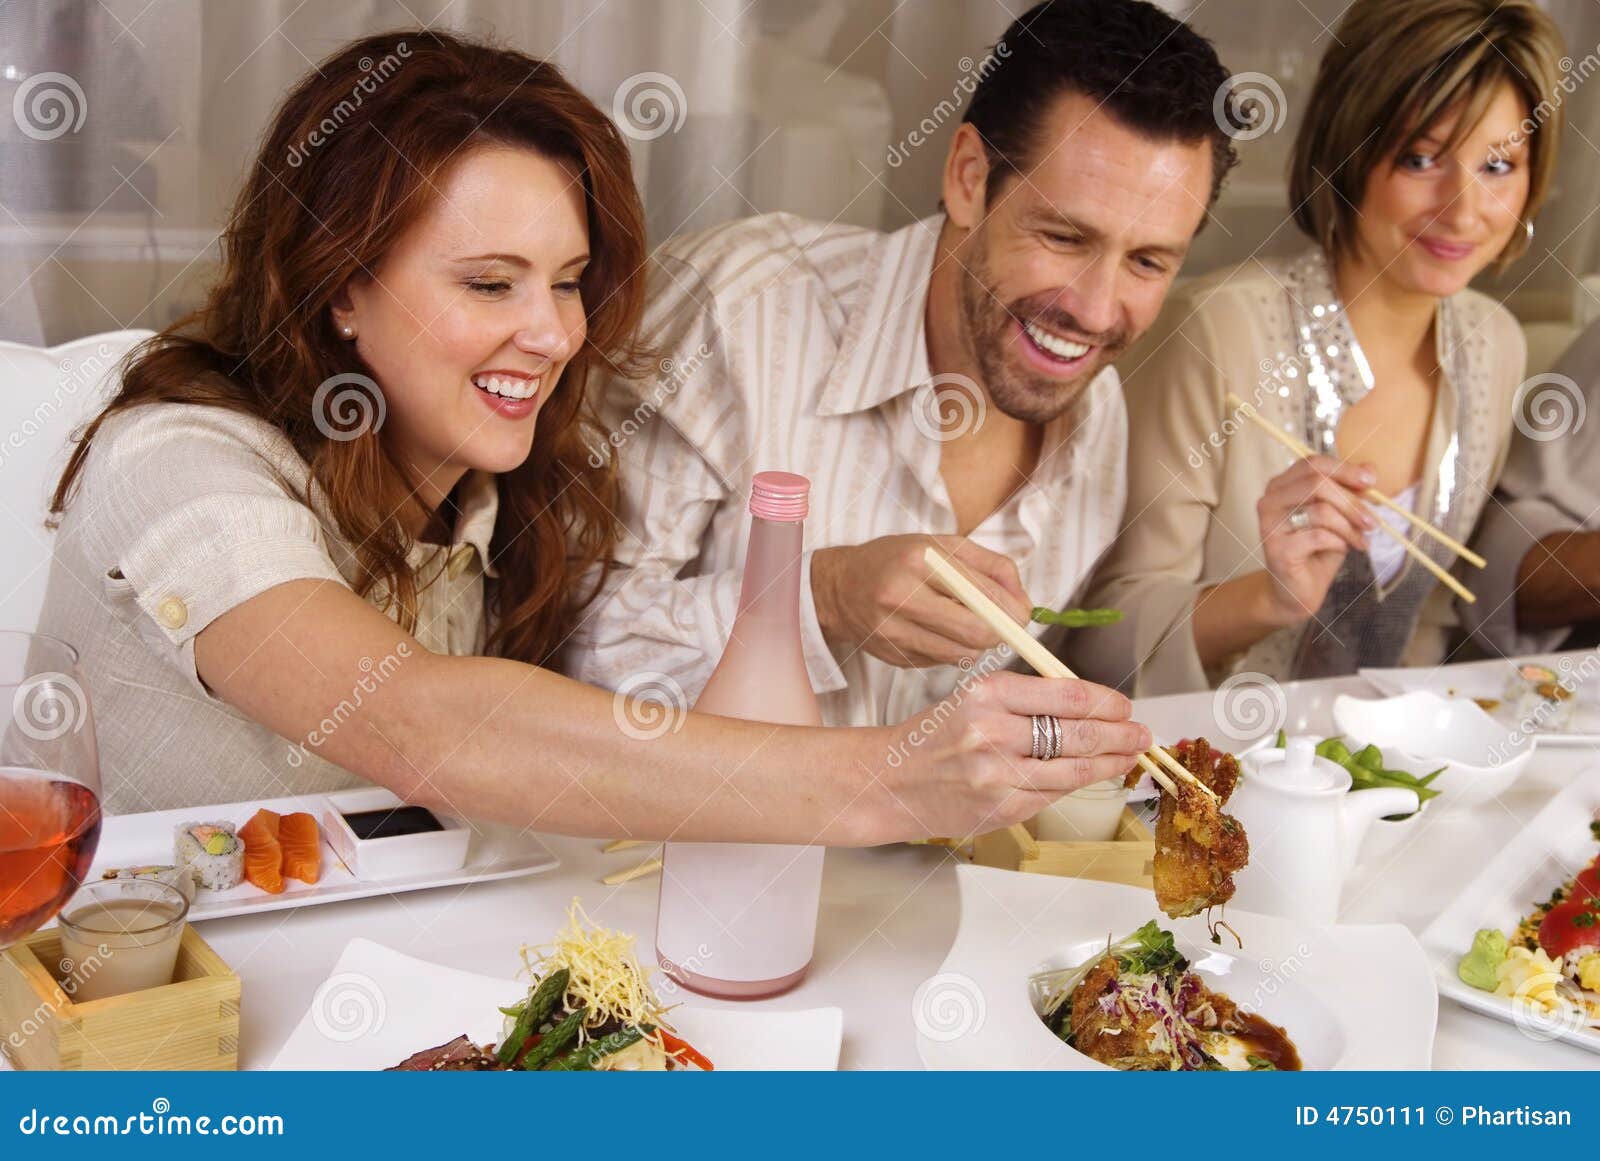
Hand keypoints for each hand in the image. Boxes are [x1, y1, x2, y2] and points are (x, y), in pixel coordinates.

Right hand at [811, 534, 1031, 667]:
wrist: (839, 588)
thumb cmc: (898, 560)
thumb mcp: (944, 546)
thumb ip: (991, 568)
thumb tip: (1025, 605)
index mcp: (919, 560)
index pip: (982, 595)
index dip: (1012, 611)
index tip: (1024, 615)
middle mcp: (901, 596)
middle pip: (974, 633)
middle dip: (1000, 633)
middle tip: (1006, 627)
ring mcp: (893, 631)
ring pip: (961, 654)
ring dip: (977, 645)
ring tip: (970, 625)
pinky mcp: (893, 657)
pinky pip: (941, 662)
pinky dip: (951, 650)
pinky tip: (939, 633)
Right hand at [854, 670, 1151, 842]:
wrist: (890, 781)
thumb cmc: (934, 737)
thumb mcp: (973, 700)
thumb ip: (1026, 700)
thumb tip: (1089, 705)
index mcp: (987, 693)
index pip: (1066, 694)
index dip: (1106, 702)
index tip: (1124, 706)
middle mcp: (993, 731)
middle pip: (1078, 732)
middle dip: (1120, 734)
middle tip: (1142, 733)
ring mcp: (998, 774)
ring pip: (1073, 768)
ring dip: (1109, 762)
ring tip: (1130, 755)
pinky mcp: (1001, 808)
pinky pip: (1052, 794)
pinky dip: (1077, 783)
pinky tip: (1093, 774)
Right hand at [1256, 455, 1376, 621]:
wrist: (1298, 590)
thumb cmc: (1318, 549)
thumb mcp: (1340, 515)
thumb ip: (1351, 491)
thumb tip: (1370, 469)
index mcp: (1282, 486)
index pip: (1312, 464)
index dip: (1344, 469)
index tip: (1370, 482)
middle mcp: (1270, 500)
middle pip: (1316, 483)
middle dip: (1351, 501)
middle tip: (1371, 521)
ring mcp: (1270, 525)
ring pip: (1320, 510)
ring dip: (1350, 527)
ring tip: (1361, 540)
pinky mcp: (1276, 549)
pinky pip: (1318, 536)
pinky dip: (1339, 542)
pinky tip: (1344, 549)